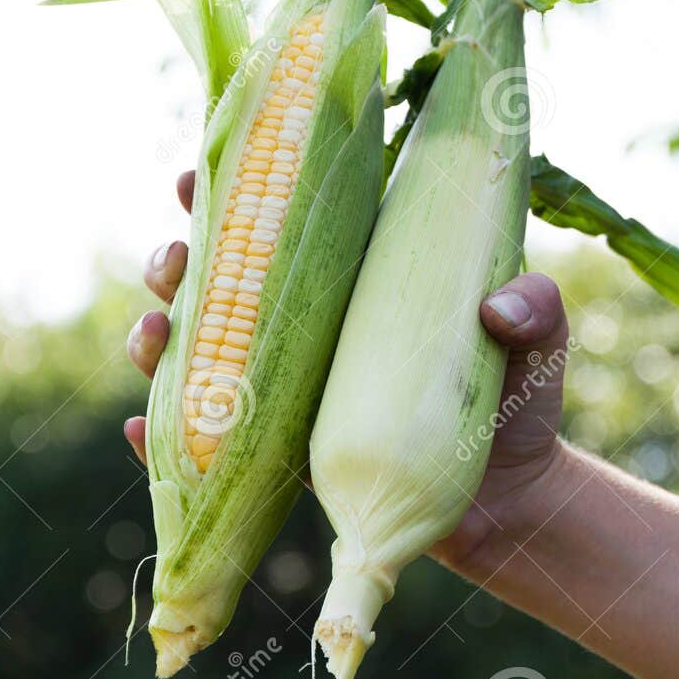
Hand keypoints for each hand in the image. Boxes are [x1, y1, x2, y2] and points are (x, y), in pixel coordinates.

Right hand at [124, 171, 569, 579]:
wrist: (513, 503)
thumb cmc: (519, 401)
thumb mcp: (540, 339)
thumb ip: (535, 307)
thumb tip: (496, 309)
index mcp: (355, 278)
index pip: (283, 220)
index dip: (229, 190)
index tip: (187, 175)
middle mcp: (310, 328)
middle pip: (220, 280)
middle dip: (176, 261)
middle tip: (173, 260)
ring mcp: (289, 392)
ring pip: (198, 353)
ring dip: (156, 338)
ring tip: (150, 337)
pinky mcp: (283, 457)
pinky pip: (207, 444)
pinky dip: (161, 437)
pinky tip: (138, 428)